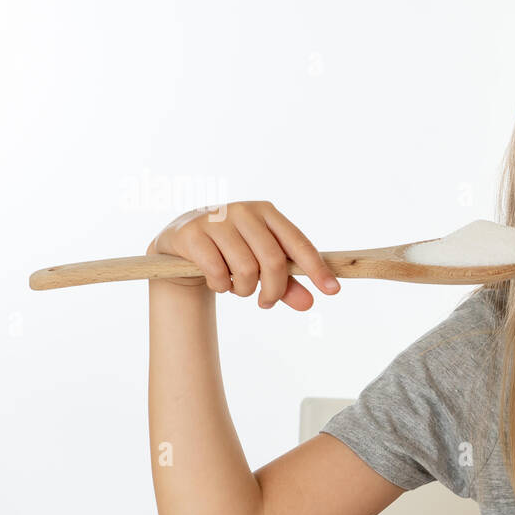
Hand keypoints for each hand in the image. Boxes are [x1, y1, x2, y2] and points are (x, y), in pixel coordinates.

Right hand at [145, 200, 339, 309]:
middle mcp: (243, 211)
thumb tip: (308, 304)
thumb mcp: (260, 266)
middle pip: (274, 261)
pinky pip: (217, 271)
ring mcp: (216, 219)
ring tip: (237, 288)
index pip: (298, 242)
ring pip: (246, 269)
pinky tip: (218, 283)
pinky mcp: (192, 233)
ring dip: (244, 290)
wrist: (181, 244)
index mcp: (267, 212)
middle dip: (274, 290)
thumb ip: (286, 284)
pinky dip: (221, 286)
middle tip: (266, 303)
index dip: (317, 268)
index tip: (333, 291)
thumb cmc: (230, 253)